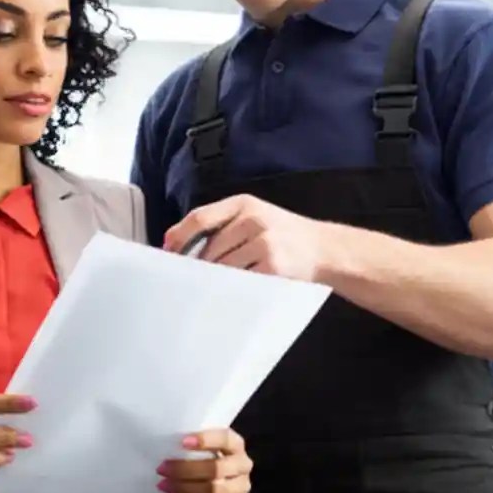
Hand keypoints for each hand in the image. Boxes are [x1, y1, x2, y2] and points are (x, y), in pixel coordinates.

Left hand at [157, 428, 252, 492]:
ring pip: (212, 491)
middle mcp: (243, 466)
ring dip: (183, 488)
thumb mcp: (204, 447)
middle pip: (216, 469)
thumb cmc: (205, 458)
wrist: (219, 482)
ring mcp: (241, 488)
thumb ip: (193, 444)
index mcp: (236, 445)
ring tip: (164, 485)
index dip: (206, 440)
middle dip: (185, 469)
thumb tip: (167, 442)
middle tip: (162, 468)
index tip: (182, 442)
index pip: (225, 438)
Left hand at [164, 194, 327, 282]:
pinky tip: (239, 289)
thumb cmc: (281, 235)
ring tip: (222, 283)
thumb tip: (176, 242)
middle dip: (200, 266)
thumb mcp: (253, 216)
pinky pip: (241, 281)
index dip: (179, 237)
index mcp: (243, 204)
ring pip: (223, 267)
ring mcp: (264, 242)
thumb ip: (220, 224)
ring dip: (218, 279)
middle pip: (209, 248)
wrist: (323, 248)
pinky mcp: (273, 266)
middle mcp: (253, 219)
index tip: (168, 253)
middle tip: (195, 279)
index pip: (199, 218)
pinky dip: (236, 287)